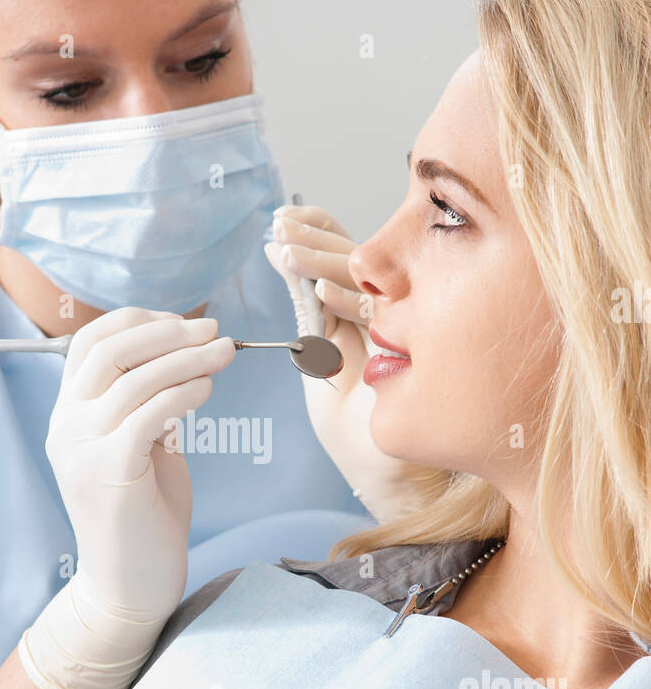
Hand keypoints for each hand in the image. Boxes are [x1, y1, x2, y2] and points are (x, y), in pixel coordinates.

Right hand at [19, 308, 235, 688]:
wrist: (130, 585)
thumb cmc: (145, 514)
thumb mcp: (143, 445)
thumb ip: (150, 403)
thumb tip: (186, 353)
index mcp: (69, 414)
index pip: (90, 343)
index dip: (139, 322)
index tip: (186, 323)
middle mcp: (65, 427)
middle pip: (107, 350)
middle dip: (166, 332)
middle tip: (214, 330)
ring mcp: (81, 450)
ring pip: (132, 380)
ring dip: (186, 359)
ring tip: (224, 355)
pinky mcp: (107, 473)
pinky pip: (146, 415)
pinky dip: (181, 394)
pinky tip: (207, 391)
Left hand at [265, 205, 424, 521]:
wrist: (382, 468)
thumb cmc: (349, 416)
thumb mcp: (315, 353)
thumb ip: (305, 305)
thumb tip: (278, 255)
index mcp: (365, 302)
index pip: (343, 249)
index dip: (314, 229)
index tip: (279, 219)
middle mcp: (388, 307)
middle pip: (353, 256)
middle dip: (312, 238)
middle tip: (279, 226)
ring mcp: (403, 324)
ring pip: (364, 280)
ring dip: (321, 261)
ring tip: (285, 252)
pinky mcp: (409, 350)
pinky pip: (375, 318)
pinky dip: (345, 303)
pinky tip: (317, 291)